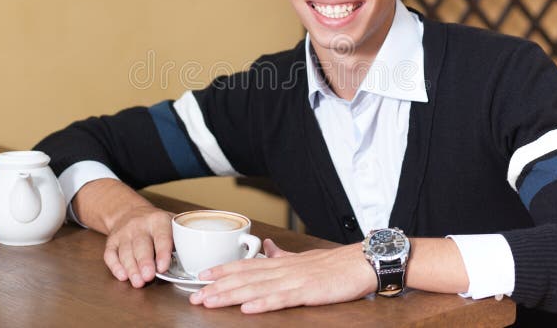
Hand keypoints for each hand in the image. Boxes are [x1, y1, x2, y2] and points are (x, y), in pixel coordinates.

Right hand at [103, 205, 173, 287]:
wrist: (130, 212)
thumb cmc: (156, 224)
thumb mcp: (170, 223)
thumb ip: (179, 239)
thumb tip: (193, 259)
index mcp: (158, 220)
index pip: (161, 236)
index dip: (162, 252)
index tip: (163, 266)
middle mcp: (139, 225)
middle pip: (141, 245)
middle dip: (144, 262)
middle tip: (148, 276)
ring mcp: (123, 233)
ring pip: (126, 251)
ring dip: (131, 268)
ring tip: (137, 282)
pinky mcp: (112, 241)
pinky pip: (110, 254)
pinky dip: (115, 266)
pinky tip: (122, 276)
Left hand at [188, 238, 376, 312]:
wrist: (361, 263)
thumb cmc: (334, 265)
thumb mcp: (304, 258)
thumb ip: (283, 255)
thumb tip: (269, 247)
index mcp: (281, 263)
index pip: (246, 265)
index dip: (222, 269)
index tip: (201, 274)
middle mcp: (283, 270)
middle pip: (244, 277)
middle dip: (218, 286)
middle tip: (195, 294)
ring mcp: (294, 281)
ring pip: (256, 288)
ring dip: (231, 295)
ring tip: (211, 301)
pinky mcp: (307, 293)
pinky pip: (281, 299)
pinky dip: (263, 303)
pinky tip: (247, 308)